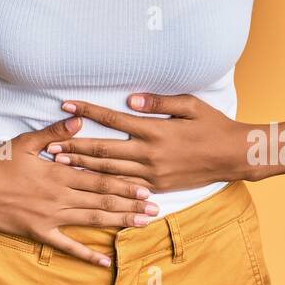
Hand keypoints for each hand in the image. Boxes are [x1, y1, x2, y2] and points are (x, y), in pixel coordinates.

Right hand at [0, 117, 160, 266]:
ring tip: (141, 226)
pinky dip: (87, 255)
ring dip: (118, 222)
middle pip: (101, 201)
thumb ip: (55, 133)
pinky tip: (105, 262)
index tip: (146, 188)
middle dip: (130, 205)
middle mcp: (59, 197)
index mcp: (58, 174)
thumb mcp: (26, 141)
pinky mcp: (39, 232)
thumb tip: (80, 122)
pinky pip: (67, 246)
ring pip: (91, 220)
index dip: (124, 184)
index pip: (99, 179)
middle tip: (155, 209)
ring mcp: (50, 217)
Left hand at [44, 93, 256, 192]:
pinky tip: (86, 182)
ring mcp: (153, 173)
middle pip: (103, 150)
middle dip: (74, 146)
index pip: (113, 119)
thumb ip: (158, 102)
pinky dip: (103, 183)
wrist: (235, 156)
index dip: (87, 112)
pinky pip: (125, 186)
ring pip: (109, 171)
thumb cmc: (213, 125)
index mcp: (155, 130)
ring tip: (58, 162)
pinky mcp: (158, 186)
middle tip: (49, 144)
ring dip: (81, 167)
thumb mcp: (189, 105)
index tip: (66, 105)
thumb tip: (129, 98)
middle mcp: (150, 154)